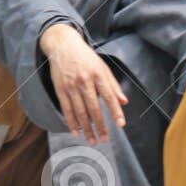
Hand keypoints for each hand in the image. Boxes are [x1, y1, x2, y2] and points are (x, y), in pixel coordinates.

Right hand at [40, 23, 127, 142]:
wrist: (63, 45)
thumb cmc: (86, 57)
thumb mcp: (103, 67)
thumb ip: (113, 85)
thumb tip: (124, 102)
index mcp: (98, 75)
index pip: (109, 96)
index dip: (115, 111)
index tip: (121, 124)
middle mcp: (85, 81)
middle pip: (94, 108)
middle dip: (100, 126)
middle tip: (105, 140)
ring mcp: (71, 86)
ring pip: (80, 112)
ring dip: (86, 128)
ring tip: (92, 140)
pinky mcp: (60, 89)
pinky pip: (67, 109)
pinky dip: (72, 122)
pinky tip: (76, 132)